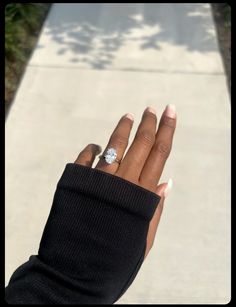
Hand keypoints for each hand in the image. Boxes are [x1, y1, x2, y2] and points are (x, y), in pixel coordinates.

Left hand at [74, 105, 175, 257]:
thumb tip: (167, 182)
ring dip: (123, 129)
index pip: (159, 154)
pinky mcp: (76, 182)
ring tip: (130, 116)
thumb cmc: (115, 258)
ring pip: (115, 145)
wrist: (77, 272)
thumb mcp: (144, 239)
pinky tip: (95, 145)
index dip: (167, 131)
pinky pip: (86, 157)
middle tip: (154, 108)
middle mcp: (122, 182)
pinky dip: (92, 149)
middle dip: (149, 124)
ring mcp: (98, 180)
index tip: (170, 112)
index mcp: (141, 195)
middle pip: (140, 144)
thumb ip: (155, 209)